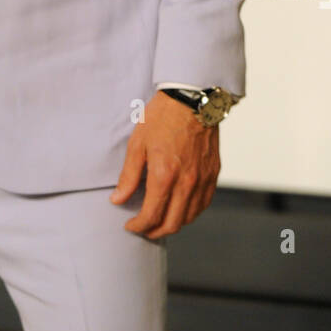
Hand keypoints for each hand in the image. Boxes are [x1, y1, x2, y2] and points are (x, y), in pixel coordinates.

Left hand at [110, 90, 219, 238]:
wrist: (192, 99)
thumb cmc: (162, 117)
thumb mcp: (137, 143)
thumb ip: (129, 176)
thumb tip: (117, 200)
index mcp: (165, 175)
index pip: (151, 215)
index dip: (138, 226)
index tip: (129, 226)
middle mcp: (186, 182)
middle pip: (171, 224)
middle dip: (154, 231)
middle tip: (142, 228)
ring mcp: (202, 180)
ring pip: (189, 218)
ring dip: (172, 225)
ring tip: (159, 221)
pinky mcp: (213, 175)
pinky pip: (203, 205)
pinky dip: (190, 214)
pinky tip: (179, 210)